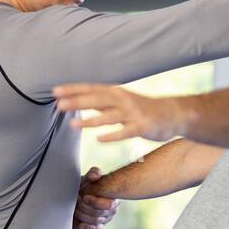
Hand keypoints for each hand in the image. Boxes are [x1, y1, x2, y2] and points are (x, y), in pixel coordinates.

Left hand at [53, 83, 178, 142]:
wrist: (173, 114)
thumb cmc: (142, 108)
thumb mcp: (121, 101)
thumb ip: (101, 102)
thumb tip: (77, 101)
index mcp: (116, 93)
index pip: (91, 89)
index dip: (73, 89)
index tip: (55, 91)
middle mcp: (123, 100)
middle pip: (97, 100)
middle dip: (77, 102)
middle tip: (59, 104)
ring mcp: (133, 114)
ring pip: (109, 116)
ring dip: (90, 120)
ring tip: (73, 124)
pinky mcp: (142, 127)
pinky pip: (125, 132)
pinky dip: (112, 135)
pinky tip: (99, 139)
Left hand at [72, 167, 118, 228]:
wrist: (83, 192)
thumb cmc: (89, 184)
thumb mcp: (90, 176)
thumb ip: (94, 173)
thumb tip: (95, 177)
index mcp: (113, 198)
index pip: (108, 204)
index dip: (95, 202)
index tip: (84, 197)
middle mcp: (112, 209)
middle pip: (100, 214)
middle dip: (86, 208)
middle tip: (77, 202)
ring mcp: (106, 218)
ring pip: (96, 221)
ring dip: (84, 216)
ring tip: (76, 209)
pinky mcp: (99, 225)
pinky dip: (87, 227)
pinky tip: (80, 224)